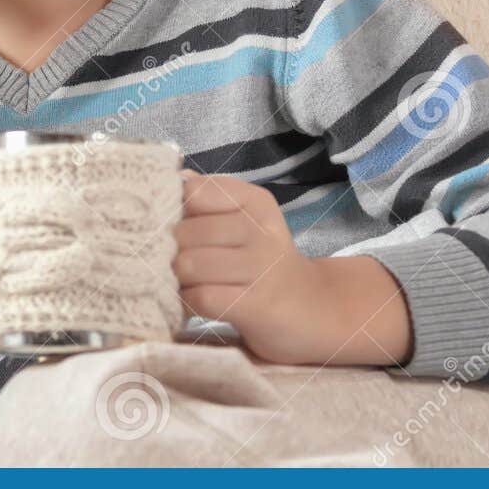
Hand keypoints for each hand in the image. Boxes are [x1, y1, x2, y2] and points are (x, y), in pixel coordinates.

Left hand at [171, 171, 411, 366]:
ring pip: (189, 265)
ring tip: (188, 285)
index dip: (173, 214)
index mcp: (254, 201)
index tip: (175, 229)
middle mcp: (260, 228)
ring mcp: (262, 267)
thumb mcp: (245, 223)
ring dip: (179, 280)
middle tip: (177, 267)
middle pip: (184, 233)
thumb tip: (176, 177)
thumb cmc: (266, 265)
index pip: (192, 192)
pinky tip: (197, 304)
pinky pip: (201, 298)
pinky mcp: (258, 305)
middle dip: (171, 253)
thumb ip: (209, 201)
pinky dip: (189, 303)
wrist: (317, 311)